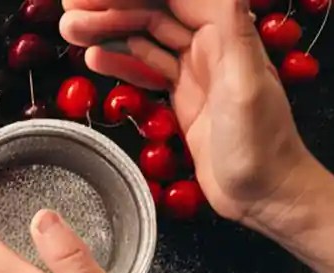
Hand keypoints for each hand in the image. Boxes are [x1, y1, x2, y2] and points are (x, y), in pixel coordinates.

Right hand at [61, 0, 323, 230]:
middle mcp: (212, 43)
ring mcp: (196, 69)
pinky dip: (120, 60)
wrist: (265, 193)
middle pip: (155, 11)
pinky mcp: (183, 94)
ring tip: (69, 29)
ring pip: (145, 36)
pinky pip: (147, 67)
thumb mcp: (246, 87)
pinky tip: (93, 58)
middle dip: (112, 7)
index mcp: (227, 33)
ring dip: (108, 30)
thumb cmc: (261, 145)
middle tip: (68, 10)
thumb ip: (233, 35)